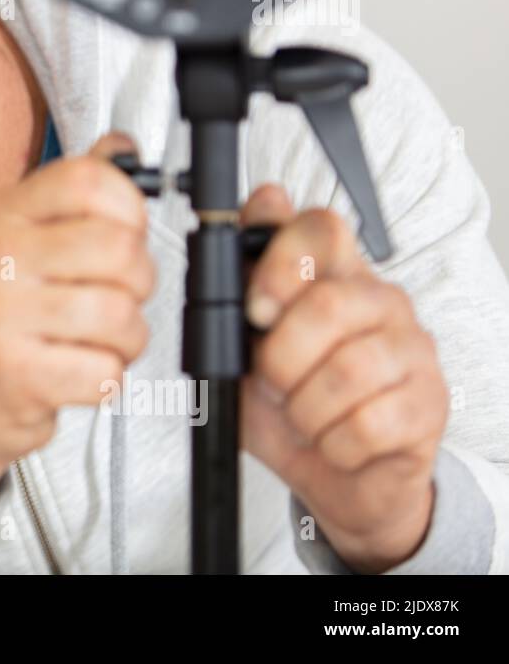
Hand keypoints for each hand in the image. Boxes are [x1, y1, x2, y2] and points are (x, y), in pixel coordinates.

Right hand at [0, 132, 155, 511]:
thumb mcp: (28, 244)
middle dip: (137, 285)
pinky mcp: (15, 371)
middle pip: (120, 249)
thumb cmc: (4, 321)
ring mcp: (1, 313)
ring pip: (121, 314)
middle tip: (111, 298)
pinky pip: (104, 371)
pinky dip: (104, 380)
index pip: (91, 180)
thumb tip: (122, 146)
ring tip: (93, 341)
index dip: (130, 209)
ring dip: (125, 340)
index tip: (124, 233)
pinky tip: (75, 372)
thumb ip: (76, 195)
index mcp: (6, 214)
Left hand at [239, 184, 447, 572]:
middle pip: (328, 305)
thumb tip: (266, 198)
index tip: (255, 309)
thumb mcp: (244, 341)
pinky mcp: (429, 405)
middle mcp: (380, 302)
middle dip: (281, 359)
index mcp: (334, 275)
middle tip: (275, 382)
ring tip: (305, 415)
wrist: (331, 475)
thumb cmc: (288, 401)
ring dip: (305, 409)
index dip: (280, 264)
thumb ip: (246, 273)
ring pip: (348, 371)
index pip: (322, 228)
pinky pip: (368, 424)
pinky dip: (333, 442)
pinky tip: (334, 439)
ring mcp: (412, 352)